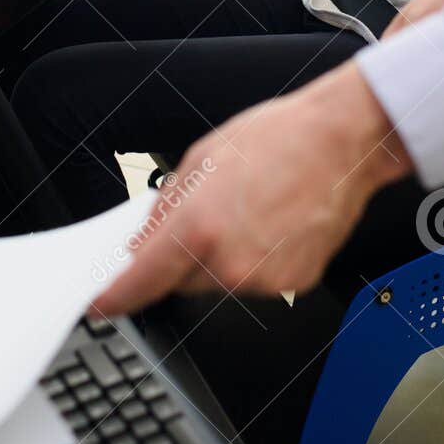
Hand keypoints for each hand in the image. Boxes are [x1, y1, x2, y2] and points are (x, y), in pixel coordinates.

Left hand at [91, 61, 411, 314]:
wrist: (343, 141)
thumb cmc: (281, 138)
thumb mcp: (202, 157)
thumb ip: (166, 207)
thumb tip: (145, 240)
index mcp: (199, 228)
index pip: (141, 282)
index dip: (115, 298)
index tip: (100, 304)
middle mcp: (230, 263)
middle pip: (180, 282)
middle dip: (181, 256)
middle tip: (206, 214)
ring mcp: (264, 280)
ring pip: (220, 282)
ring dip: (221, 256)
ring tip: (249, 209)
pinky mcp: (294, 285)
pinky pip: (256, 281)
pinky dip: (256, 260)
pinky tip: (273, 223)